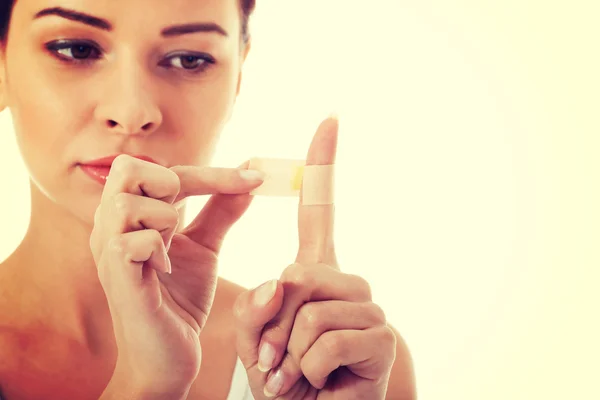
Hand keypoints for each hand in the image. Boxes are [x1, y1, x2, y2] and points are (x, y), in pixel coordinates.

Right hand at [90, 155, 263, 396]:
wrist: (169, 357)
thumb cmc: (180, 300)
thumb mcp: (205, 247)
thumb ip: (221, 211)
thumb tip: (250, 177)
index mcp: (132, 216)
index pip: (165, 171)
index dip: (213, 172)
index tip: (258, 178)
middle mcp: (111, 228)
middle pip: (127, 168)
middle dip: (171, 183)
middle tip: (189, 217)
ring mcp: (108, 254)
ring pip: (125, 204)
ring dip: (164, 220)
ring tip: (173, 248)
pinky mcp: (116, 281)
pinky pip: (129, 243)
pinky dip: (157, 249)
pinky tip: (165, 269)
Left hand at [234, 116, 396, 398]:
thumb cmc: (283, 375)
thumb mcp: (255, 340)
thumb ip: (257, 308)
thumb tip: (280, 280)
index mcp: (316, 271)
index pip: (319, 210)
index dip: (323, 165)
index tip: (329, 119)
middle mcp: (347, 279)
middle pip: (295, 273)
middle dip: (270, 325)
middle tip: (275, 359)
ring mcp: (368, 304)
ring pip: (308, 312)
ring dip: (287, 354)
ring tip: (296, 374)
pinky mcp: (380, 336)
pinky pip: (323, 342)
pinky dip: (306, 371)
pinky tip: (318, 381)